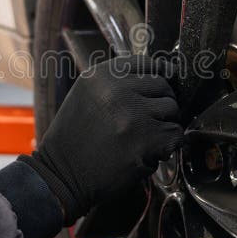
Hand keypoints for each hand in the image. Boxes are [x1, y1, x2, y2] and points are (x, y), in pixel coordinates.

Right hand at [20, 56, 183, 224]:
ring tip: (144, 136)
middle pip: (163, 86)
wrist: (61, 174)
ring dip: (164, 124)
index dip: (157, 75)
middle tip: (147, 120)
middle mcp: (118, 91)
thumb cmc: (73, 138)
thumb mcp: (86, 95)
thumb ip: (117, 83)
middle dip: (160, 103)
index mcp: (101, 75)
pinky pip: (175, 135)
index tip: (160, 85)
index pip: (146, 63)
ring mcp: (134, 115)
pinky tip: (150, 150)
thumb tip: (158, 75)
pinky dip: (168, 145)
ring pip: (172, 110)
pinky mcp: (147, 141)